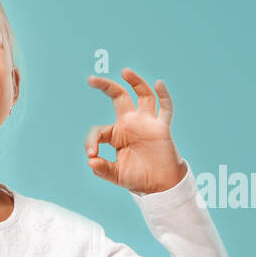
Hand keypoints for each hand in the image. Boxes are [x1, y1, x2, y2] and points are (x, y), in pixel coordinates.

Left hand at [85, 67, 186, 193]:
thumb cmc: (137, 177)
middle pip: (119, 97)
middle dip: (106, 87)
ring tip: (124, 71)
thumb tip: (91, 162)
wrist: (159, 185)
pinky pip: (165, 108)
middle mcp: (131, 123)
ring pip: (142, 95)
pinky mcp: (162, 127)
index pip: (99, 130)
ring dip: (135, 82)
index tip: (91, 154)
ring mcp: (147, 123)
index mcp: (116, 134)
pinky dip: (163, 95)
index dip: (91, 141)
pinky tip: (159, 83)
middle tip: (92, 79)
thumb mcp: (116, 175)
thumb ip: (103, 169)